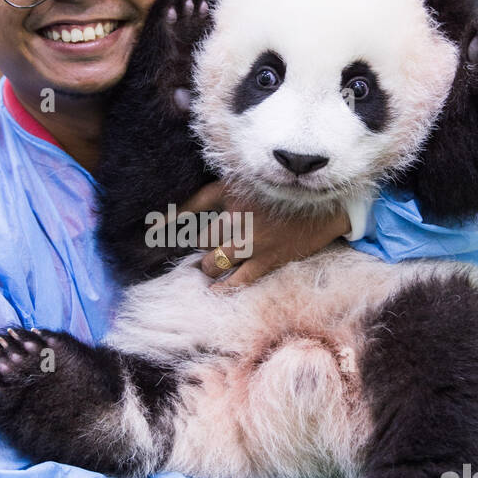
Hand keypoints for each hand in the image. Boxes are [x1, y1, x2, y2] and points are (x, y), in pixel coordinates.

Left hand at [177, 181, 350, 294]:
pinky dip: (223, 289)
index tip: (150, 232)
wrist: (327, 205)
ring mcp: (251, 242)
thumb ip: (216, 196)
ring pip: (212, 262)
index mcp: (231, 194)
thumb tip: (181, 216)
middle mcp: (236, 217)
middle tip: (204, 250)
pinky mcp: (266, 261)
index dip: (167, 223)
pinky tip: (216, 293)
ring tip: (210, 268)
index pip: (190, 209)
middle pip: (200, 240)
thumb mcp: (250, 184)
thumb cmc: (285, 193)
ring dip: (208, 267)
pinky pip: (236, 281)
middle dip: (200, 247)